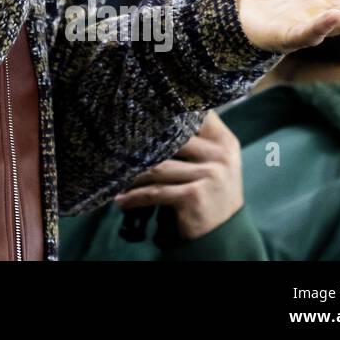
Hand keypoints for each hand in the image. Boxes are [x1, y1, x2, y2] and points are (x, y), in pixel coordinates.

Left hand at [114, 112, 242, 239]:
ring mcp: (208, 176)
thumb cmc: (210, 187)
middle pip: (170, 140)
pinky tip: (121, 199)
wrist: (225, 232)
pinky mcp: (194, 197)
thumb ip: (194, 136)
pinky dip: (134, 197)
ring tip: (114, 173)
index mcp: (222, 141)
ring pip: (157, 166)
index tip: (142, 107)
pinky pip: (155, 192)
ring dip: (131, 173)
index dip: (167, 109)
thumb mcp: (212, 158)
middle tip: (116, 144)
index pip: (194, 115)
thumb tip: (153, 114)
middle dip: (140, 144)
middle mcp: (219, 155)